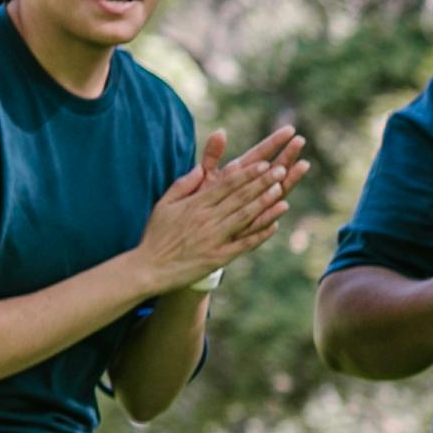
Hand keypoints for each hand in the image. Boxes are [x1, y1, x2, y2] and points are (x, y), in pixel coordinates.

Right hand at [137, 125, 304, 291]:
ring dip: (264, 204)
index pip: (226, 185)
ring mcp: (214, 239)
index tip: (264, 164)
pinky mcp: (218, 257)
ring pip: (244, 217)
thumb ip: (184, 185)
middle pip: (239, 197)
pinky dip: (259, 235)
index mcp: (195, 204)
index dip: (247, 173)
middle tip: (281, 170)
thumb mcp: (164, 204)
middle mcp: (207, 219)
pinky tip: (274, 225)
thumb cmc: (156, 235)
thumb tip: (201, 168)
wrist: (150, 268)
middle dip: (262, 183)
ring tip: (282, 191)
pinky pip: (243, 245)